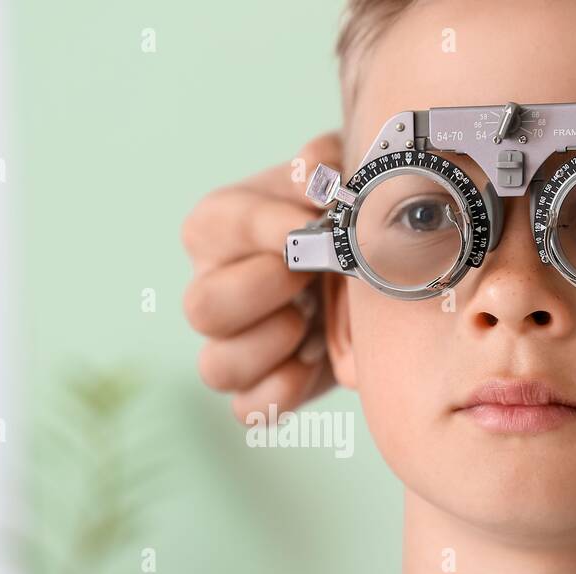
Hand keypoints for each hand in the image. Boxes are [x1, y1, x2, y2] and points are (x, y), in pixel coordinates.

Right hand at [181, 133, 341, 423]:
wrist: (375, 272)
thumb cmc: (346, 213)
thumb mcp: (342, 174)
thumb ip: (326, 163)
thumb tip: (317, 170)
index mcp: (218, 229)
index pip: (216, 227)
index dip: (266, 227)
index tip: (314, 223)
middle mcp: (211, 289)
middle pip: (200, 307)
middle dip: (261, 291)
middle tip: (308, 275)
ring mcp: (229, 346)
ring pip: (215, 367)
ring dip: (272, 346)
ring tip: (312, 321)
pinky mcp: (257, 390)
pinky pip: (246, 409)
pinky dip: (283, 391)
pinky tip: (317, 361)